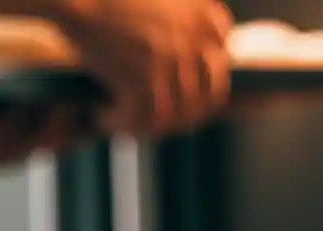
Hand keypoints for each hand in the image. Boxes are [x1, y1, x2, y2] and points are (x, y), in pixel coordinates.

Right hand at [0, 0, 233, 137]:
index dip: (203, 81)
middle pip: (208, 96)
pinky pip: (147, 119)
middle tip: (156, 119)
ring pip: (177, 115)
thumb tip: (180, 64)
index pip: (220, 59)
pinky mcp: (145, 77)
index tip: (176, 91)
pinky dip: (123, 124)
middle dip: (185, 114)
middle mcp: (194, 38)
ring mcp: (173, 59)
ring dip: (150, 125)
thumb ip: (174, 23)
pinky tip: (103, 116)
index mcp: (202, 14)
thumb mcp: (155, 0)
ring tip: (124, 122)